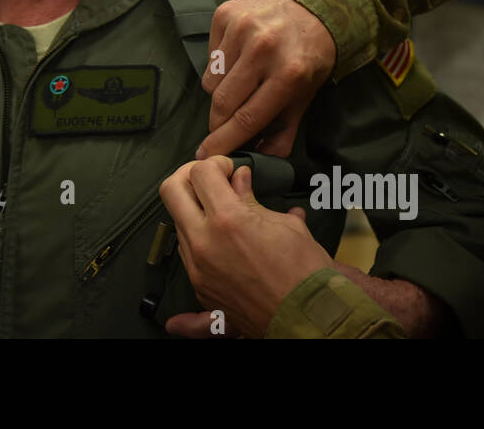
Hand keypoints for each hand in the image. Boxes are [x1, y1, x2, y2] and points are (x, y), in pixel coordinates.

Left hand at [159, 156, 333, 337]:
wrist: (311, 318)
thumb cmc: (306, 272)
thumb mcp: (284, 224)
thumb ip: (251, 198)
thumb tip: (239, 178)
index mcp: (228, 220)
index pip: (200, 172)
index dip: (216, 164)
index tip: (228, 169)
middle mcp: (204, 243)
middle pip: (171, 191)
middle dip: (188, 176)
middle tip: (209, 179)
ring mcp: (198, 267)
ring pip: (177, 223)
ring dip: (193, 211)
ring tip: (220, 213)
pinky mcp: (200, 288)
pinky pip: (185, 257)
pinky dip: (195, 244)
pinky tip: (214, 248)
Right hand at [200, 0, 336, 157]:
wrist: (310, 4)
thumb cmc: (308, 56)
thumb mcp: (305, 96)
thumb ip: (283, 132)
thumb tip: (258, 159)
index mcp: (288, 74)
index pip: (247, 118)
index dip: (224, 141)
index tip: (206, 155)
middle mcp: (263, 49)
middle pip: (223, 102)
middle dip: (217, 123)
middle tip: (219, 129)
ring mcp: (242, 28)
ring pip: (211, 82)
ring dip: (221, 92)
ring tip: (241, 83)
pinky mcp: (225, 14)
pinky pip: (209, 57)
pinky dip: (219, 66)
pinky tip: (238, 58)